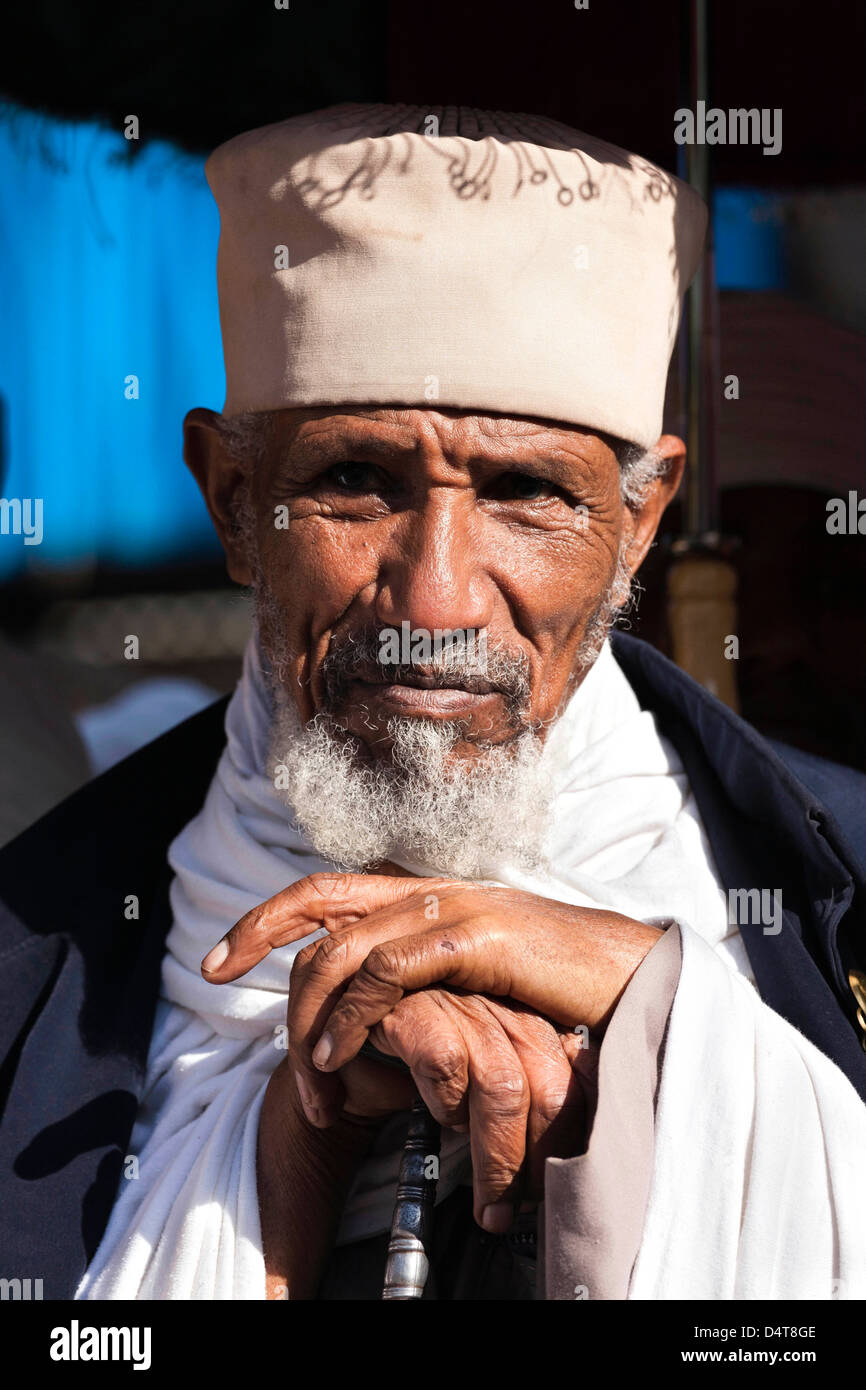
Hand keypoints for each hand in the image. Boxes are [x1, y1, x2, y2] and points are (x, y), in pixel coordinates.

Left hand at [203, 873, 658, 1225]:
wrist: (632, 978)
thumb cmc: (554, 991)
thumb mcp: (474, 981)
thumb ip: (424, 984)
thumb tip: (375, 1017)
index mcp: (426, 898)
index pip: (326, 891)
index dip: (265, 916)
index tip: (217, 956)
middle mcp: (431, 893)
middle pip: (320, 915)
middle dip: (259, 946)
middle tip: (218, 982)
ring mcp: (453, 910)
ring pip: (344, 948)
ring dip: (309, 1014)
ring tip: (302, 1069)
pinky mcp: (476, 938)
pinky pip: (388, 971)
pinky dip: (351, 1015)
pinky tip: (337, 1055)